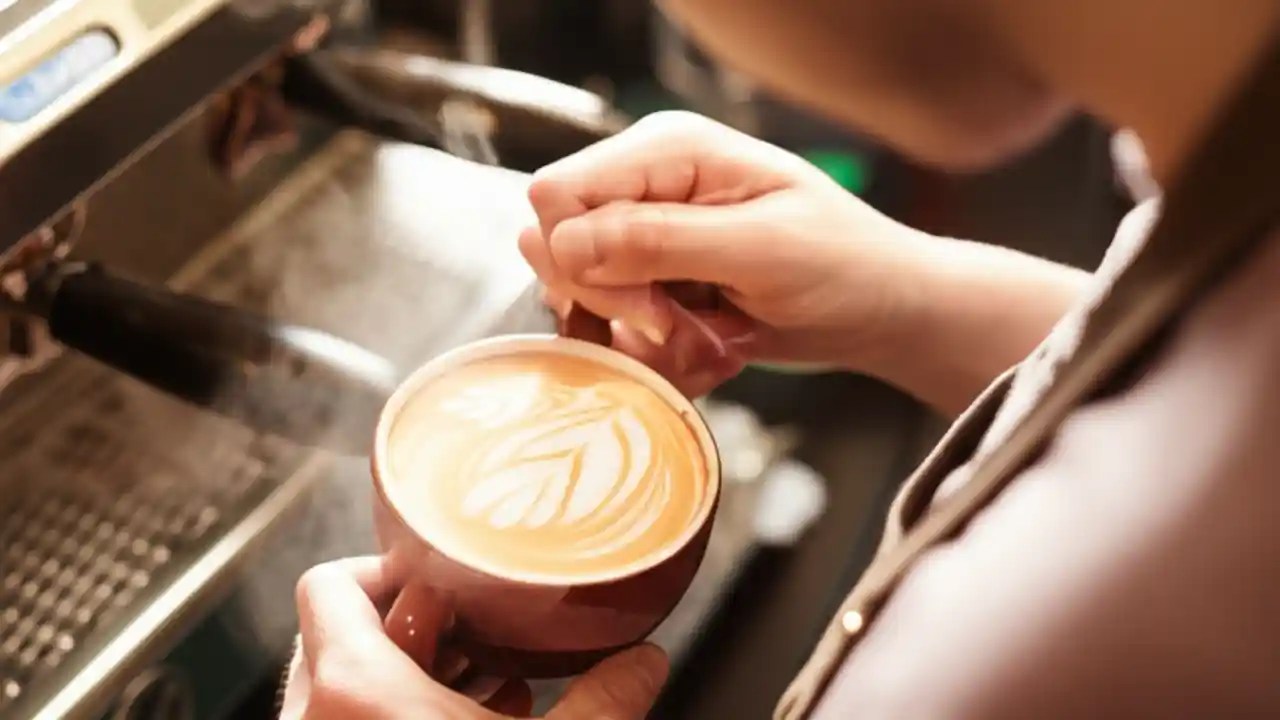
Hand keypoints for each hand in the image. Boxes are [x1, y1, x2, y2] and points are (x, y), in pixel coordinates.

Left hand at [281, 557, 668, 719]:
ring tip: (474, 683)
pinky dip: (391, 716)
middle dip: (405, 627)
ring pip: (336, 686)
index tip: (439, 583)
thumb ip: (605, 703)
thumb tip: (646, 663)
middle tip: (467, 630)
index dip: (383, 569)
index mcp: (352, 687)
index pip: (327, 585)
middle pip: (333, 632)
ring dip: (401, 675)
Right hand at [520, 111, 929, 396]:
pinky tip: (707, 352)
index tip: (653, 306)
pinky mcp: (652, 282)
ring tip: (708, 342)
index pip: (559, 197)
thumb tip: (569, 244)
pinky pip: (612, 328)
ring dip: (641, 339)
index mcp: (669, 150)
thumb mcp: (762, 250)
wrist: (879, 309)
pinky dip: (654, 355)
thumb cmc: (844, 264)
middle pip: (558, 249)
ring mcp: (645, 236)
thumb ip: (662, 241)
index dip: (585, 261)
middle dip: (617, 306)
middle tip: (683, 327)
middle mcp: (646, 185)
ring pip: (581, 298)